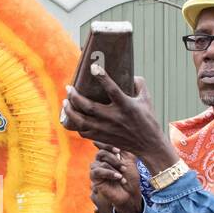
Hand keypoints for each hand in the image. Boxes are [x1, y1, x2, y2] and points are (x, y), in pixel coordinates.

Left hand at [62, 70, 177, 173]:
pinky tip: (73, 117)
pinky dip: (76, 124)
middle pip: (89, 107)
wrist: (148, 145)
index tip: (93, 67)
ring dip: (70, 111)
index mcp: (126, 106)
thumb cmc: (148, 120)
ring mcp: (106, 129)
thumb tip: (130, 74)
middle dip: (75, 96)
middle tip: (68, 88)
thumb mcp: (146, 99)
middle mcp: (114, 118)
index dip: (102, 77)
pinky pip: (83, 132)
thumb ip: (139, 84)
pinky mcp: (102, 137)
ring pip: (82, 121)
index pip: (112, 89)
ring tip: (65, 102)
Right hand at [91, 148, 143, 212]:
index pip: (103, 145)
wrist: (130, 194)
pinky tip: (117, 177)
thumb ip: (123, 148)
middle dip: (114, 159)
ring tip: (122, 175)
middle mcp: (101, 161)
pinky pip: (97, 171)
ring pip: (100, 161)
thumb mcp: (129, 160)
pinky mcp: (94, 179)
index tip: (118, 150)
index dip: (108, 145)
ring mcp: (97, 170)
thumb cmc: (131, 178)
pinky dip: (109, 173)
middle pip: (101, 152)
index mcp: (109, 155)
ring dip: (114, 167)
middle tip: (123, 167)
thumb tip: (116, 137)